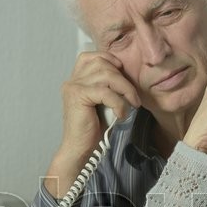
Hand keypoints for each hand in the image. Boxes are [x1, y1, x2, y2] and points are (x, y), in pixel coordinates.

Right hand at [44, 49, 140, 197]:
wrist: (80, 149)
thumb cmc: (93, 129)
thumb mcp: (103, 103)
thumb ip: (109, 87)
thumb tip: (128, 76)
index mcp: (76, 79)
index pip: (91, 56)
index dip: (109, 59)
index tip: (123, 73)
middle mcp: (73, 80)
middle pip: (102, 63)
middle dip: (123, 78)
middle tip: (133, 96)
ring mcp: (73, 87)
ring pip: (106, 75)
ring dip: (125, 89)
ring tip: (132, 104)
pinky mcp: (78, 96)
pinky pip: (105, 92)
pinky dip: (118, 102)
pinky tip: (121, 114)